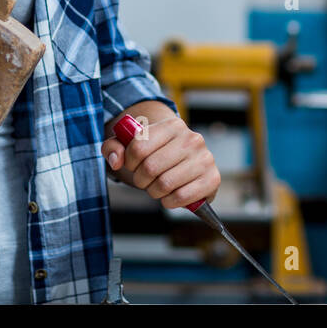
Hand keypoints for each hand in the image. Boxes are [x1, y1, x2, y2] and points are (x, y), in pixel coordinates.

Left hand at [101, 114, 219, 209]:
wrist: (184, 164)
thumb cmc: (155, 155)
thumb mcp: (130, 146)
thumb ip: (114, 147)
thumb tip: (116, 160)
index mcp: (172, 125)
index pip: (139, 147)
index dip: (129, 162)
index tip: (133, 165)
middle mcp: (192, 139)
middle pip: (150, 167)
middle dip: (141, 180)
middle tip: (144, 180)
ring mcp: (205, 158)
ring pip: (165, 184)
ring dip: (154, 192)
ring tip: (157, 187)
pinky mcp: (212, 179)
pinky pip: (182, 197)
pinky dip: (169, 202)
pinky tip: (170, 196)